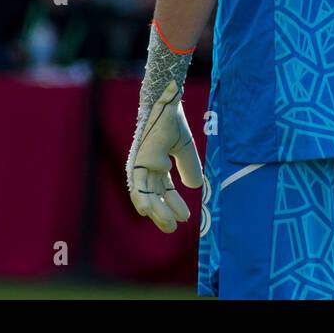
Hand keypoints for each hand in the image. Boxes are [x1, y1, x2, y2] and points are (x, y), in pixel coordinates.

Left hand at [127, 78, 202, 232]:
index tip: (185, 217)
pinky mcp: (140, 160)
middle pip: (154, 195)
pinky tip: (149, 211)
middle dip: (163, 213)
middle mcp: (148, 167)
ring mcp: (142, 164)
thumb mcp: (185, 149)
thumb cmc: (173, 123)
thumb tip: (195, 186)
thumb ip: (189, 166)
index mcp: (157, 164)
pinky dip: (143, 198)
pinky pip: (138, 184)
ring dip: (156, 211)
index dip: (174, 204)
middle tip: (174, 227)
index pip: (164, 190)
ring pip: (146, 194)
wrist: (168, 104)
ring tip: (168, 225)